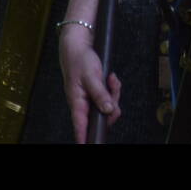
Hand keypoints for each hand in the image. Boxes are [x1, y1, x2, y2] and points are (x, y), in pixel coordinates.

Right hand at [59, 24, 120, 142]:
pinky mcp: (96, 91)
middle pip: (101, 116)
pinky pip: (108, 95)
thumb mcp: (91, 76)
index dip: (85, 138)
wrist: (78, 45)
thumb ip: (100, 94)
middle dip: (112, 105)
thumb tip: (108, 110)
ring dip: (113, 93)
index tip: (90, 144)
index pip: (80, 126)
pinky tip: (111, 78)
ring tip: (111, 79)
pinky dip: (112, 87)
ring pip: (107, 105)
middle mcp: (83, 103)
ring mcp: (90, 97)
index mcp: (77, 102)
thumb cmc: (79, 60)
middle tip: (113, 88)